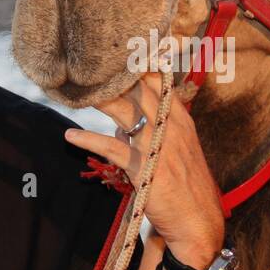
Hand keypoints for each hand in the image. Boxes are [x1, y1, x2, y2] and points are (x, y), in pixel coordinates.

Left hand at [64, 71, 224, 269]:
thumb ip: (148, 134)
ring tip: (77, 89)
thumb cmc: (186, 188)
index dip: (141, 61)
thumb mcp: (175, 152)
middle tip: (93, 58)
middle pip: (141, 88)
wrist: (198, 222)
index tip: (122, 47)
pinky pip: (112, 148)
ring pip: (125, 112)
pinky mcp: (144, 168)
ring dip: (101, 99)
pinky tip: (71, 135)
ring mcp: (158, 145)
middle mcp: (171, 127)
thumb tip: (118, 126)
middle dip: (118, 72)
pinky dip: (89, 140)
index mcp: (180, 120)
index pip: (160, 81)